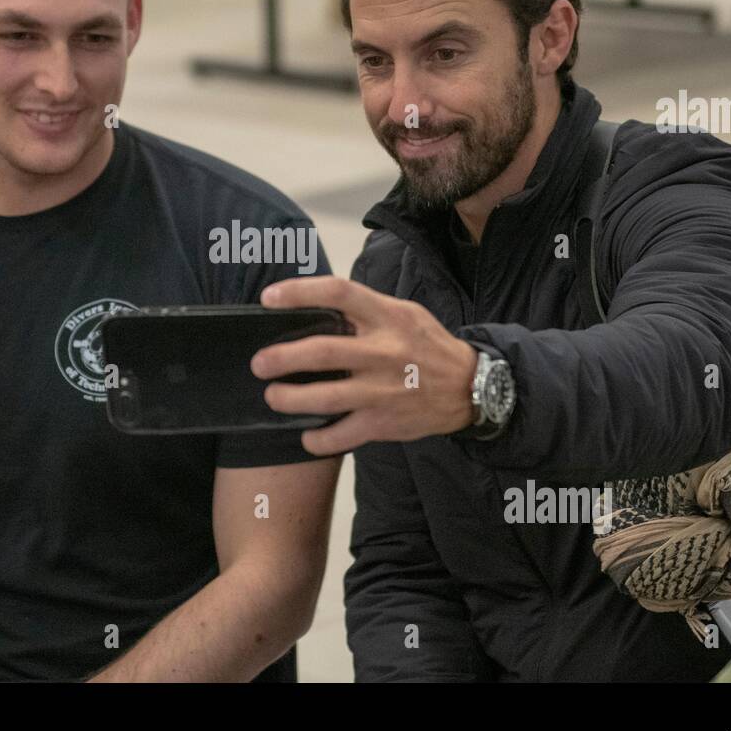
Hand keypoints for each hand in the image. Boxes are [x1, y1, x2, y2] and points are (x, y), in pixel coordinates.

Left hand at [251, 276, 477, 455]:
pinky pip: (341, 435)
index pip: (338, 293)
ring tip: (274, 397)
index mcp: (387, 316)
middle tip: (260, 363)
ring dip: (290, 399)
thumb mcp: (403, 313)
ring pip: (326, 397)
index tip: (269, 298)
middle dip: (282, 358)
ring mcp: (383, 390)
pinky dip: (318, 439)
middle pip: (322, 351)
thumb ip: (364, 310)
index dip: (299, 292)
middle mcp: (384, 351)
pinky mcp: (384, 422)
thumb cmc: (427, 346)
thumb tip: (314, 310)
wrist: (470, 387)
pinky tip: (306, 435)